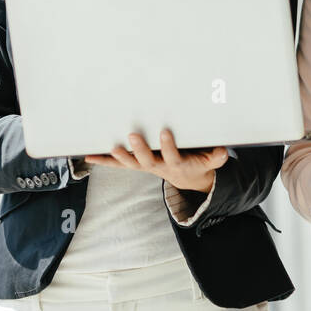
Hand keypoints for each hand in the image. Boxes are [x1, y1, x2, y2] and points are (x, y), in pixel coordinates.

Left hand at [83, 129, 227, 192]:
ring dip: (119, 156)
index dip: (168, 146)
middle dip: (140, 149)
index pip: (173, 155)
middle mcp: (158, 166)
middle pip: (147, 160)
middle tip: (133, 135)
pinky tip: (89, 156)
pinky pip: (117, 165)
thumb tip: (222, 151)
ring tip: (111, 146)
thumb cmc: (198, 162)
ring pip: (130, 163)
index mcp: (177, 164)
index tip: (164, 132)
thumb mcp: (210, 162)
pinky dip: (103, 161)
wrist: (187, 178)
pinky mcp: (135, 165)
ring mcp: (145, 166)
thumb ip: (216, 157)